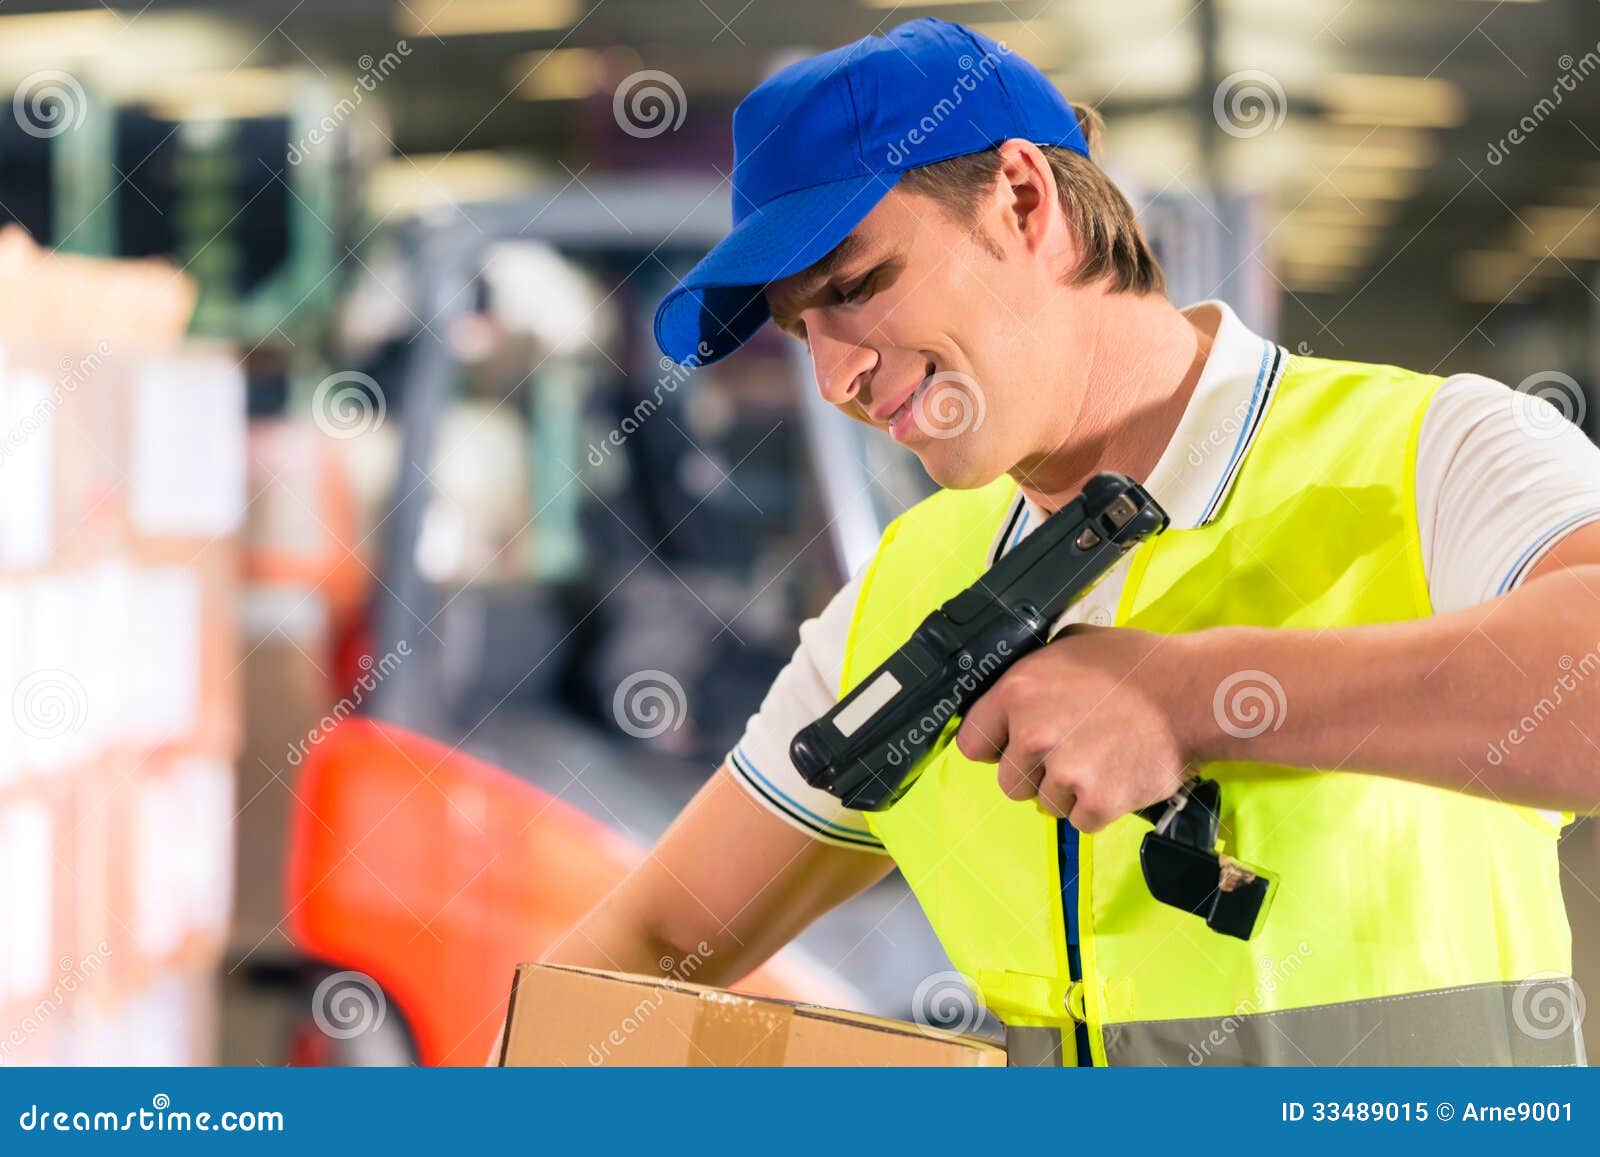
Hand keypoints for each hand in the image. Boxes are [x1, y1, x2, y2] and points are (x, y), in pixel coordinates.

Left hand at [954, 625, 1204, 831]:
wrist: (1193, 693)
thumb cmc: (1137, 664)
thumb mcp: (1072, 645)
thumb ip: (1035, 670)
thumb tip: (1015, 687)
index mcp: (1017, 692)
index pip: (972, 743)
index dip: (995, 747)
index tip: (1013, 747)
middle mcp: (1033, 734)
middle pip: (1009, 783)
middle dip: (1035, 775)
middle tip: (1072, 753)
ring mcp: (1065, 771)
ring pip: (1046, 804)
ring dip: (1069, 792)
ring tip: (1103, 760)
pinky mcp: (1097, 802)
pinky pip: (1080, 820)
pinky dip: (1099, 807)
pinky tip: (1118, 776)